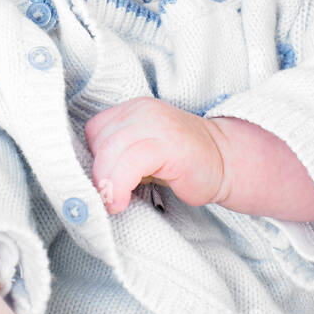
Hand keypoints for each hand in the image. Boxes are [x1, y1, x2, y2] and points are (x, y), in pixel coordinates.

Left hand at [85, 96, 228, 213]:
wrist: (226, 162)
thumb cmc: (182, 164)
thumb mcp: (141, 154)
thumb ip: (117, 157)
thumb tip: (87, 181)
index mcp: (132, 110)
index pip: (94, 130)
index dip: (93, 160)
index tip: (101, 184)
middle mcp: (141, 110)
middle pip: (99, 140)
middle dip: (97, 174)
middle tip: (104, 199)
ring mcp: (156, 123)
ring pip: (110, 150)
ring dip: (105, 183)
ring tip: (113, 203)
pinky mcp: (169, 143)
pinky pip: (131, 161)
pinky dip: (118, 184)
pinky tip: (121, 201)